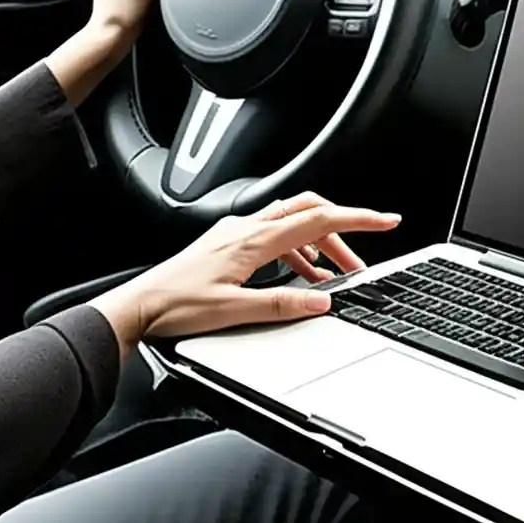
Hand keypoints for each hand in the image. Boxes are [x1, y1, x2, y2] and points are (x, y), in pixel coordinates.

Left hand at [90, 193, 401, 359]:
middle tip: (364, 253)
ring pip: (293, 223)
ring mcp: (237, 234)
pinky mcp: (229, 244)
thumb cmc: (175, 306)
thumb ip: (281, 304)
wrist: (137, 307)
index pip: (318, 221)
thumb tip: (321, 300)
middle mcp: (246, 229)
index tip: (385, 220)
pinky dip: (299, 251)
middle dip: (344, 229)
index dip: (357, 219)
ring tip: (338, 271)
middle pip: (309, 212)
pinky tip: (304, 275)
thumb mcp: (234, 311)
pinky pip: (275, 237)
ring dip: (321, 243)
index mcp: (253, 240)